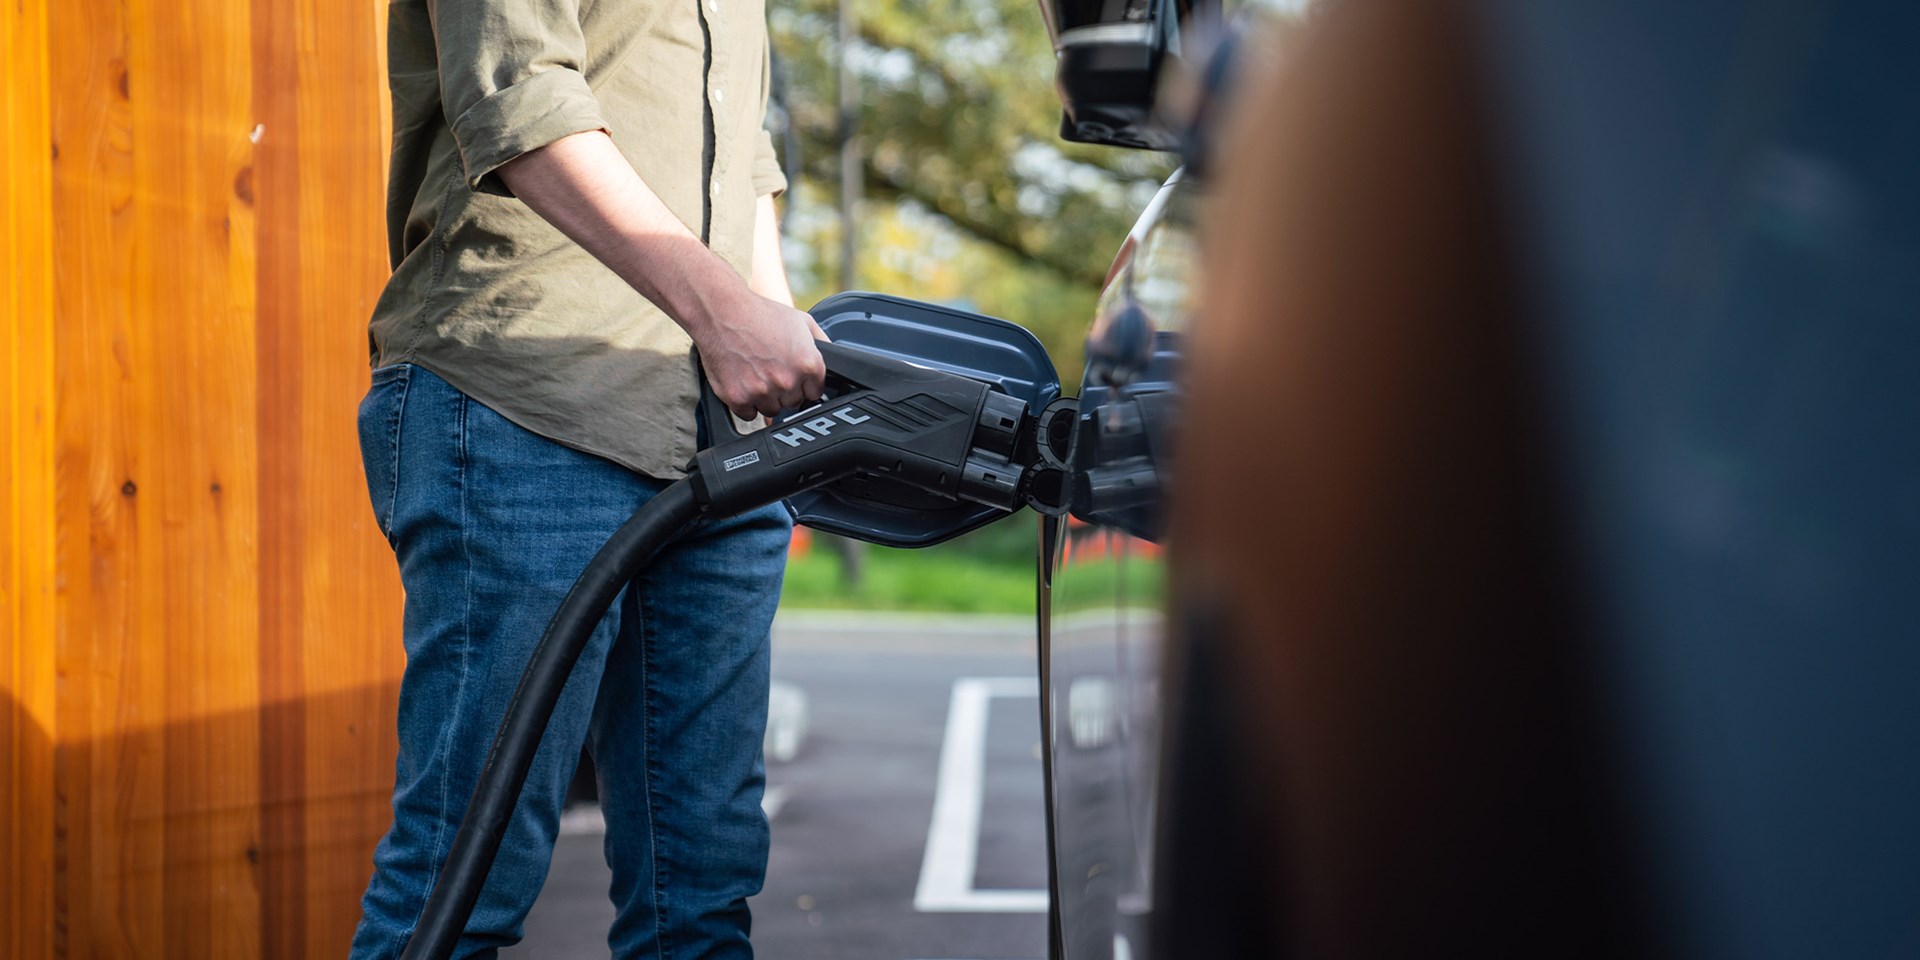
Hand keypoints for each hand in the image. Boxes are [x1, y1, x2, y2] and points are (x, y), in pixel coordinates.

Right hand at [695, 290, 826, 419]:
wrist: (722, 312)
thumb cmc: (760, 314)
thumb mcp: (802, 321)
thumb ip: (822, 343)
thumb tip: (834, 359)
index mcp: (808, 364)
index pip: (815, 393)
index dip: (804, 384)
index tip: (793, 376)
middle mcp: (787, 381)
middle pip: (793, 403)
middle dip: (785, 391)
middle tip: (771, 371)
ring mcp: (763, 392)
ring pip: (772, 411)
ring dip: (766, 399)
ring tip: (756, 374)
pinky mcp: (739, 399)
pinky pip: (749, 414)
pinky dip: (745, 402)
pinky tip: (743, 381)